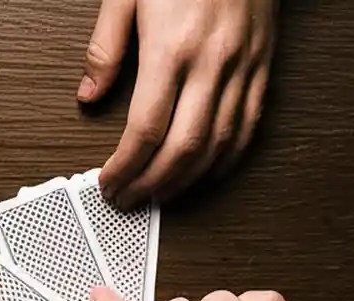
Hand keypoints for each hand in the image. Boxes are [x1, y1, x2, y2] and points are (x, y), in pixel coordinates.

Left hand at [78, 0, 277, 206]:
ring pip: (218, 146)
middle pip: (183, 148)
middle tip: (129, 200)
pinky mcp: (264, 67)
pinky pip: (249, 127)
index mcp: (172, 47)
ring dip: (186, 181)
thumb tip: (88, 96)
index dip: (126, 166)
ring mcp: (244, 68)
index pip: (146, 128)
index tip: (109, 182)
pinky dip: (225, 160)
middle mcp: (212, 63)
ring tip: (158, 195)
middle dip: (152, 184)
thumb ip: (105, 48)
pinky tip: (203, 173)